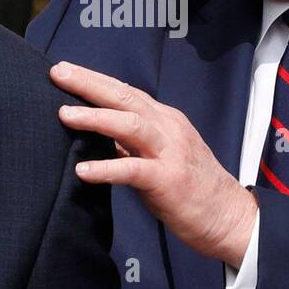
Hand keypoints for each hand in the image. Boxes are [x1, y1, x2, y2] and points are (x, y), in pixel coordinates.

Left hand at [50, 61, 256, 265]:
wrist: (230, 218)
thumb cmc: (193, 189)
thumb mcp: (160, 156)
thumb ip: (132, 144)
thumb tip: (99, 136)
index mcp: (165, 120)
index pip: (126, 92)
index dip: (95, 79)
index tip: (66, 70)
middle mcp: (168, 128)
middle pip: (125, 97)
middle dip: (90, 83)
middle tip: (58, 72)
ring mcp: (170, 153)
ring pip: (130, 125)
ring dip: (96, 118)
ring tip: (64, 114)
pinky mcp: (169, 180)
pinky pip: (134, 170)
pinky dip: (107, 168)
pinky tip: (83, 171)